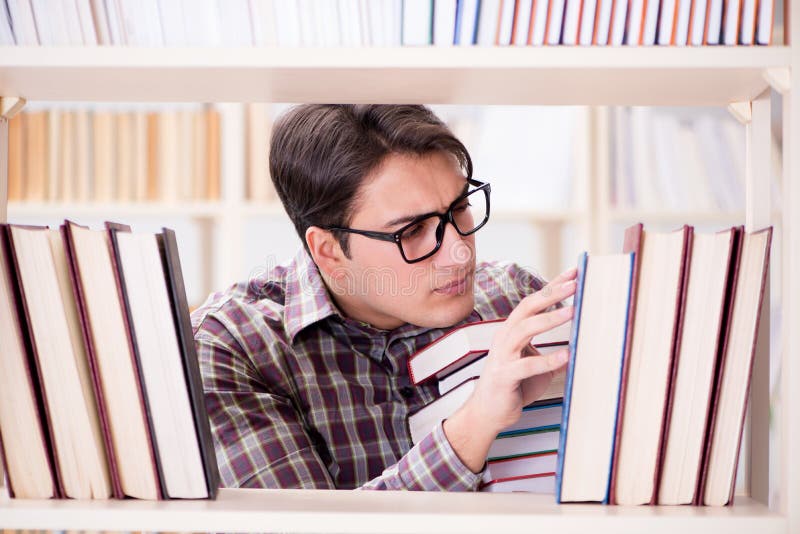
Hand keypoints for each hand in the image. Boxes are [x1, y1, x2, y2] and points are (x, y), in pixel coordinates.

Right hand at [443, 267, 576, 471]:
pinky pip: (527, 366)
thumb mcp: (535, 364)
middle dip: (552, 294)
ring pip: (525, 329)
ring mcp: (502, 355)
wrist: (487, 413)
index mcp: (512, 330)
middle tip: (575, 283)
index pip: (534, 302)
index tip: (574, 272)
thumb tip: (580, 345)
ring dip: (550, 319)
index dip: (553, 286)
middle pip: (528, 308)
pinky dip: (547, 360)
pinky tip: (566, 356)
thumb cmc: (513, 386)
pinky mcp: (504, 376)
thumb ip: (552, 352)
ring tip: (572, 312)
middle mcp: (505, 337)